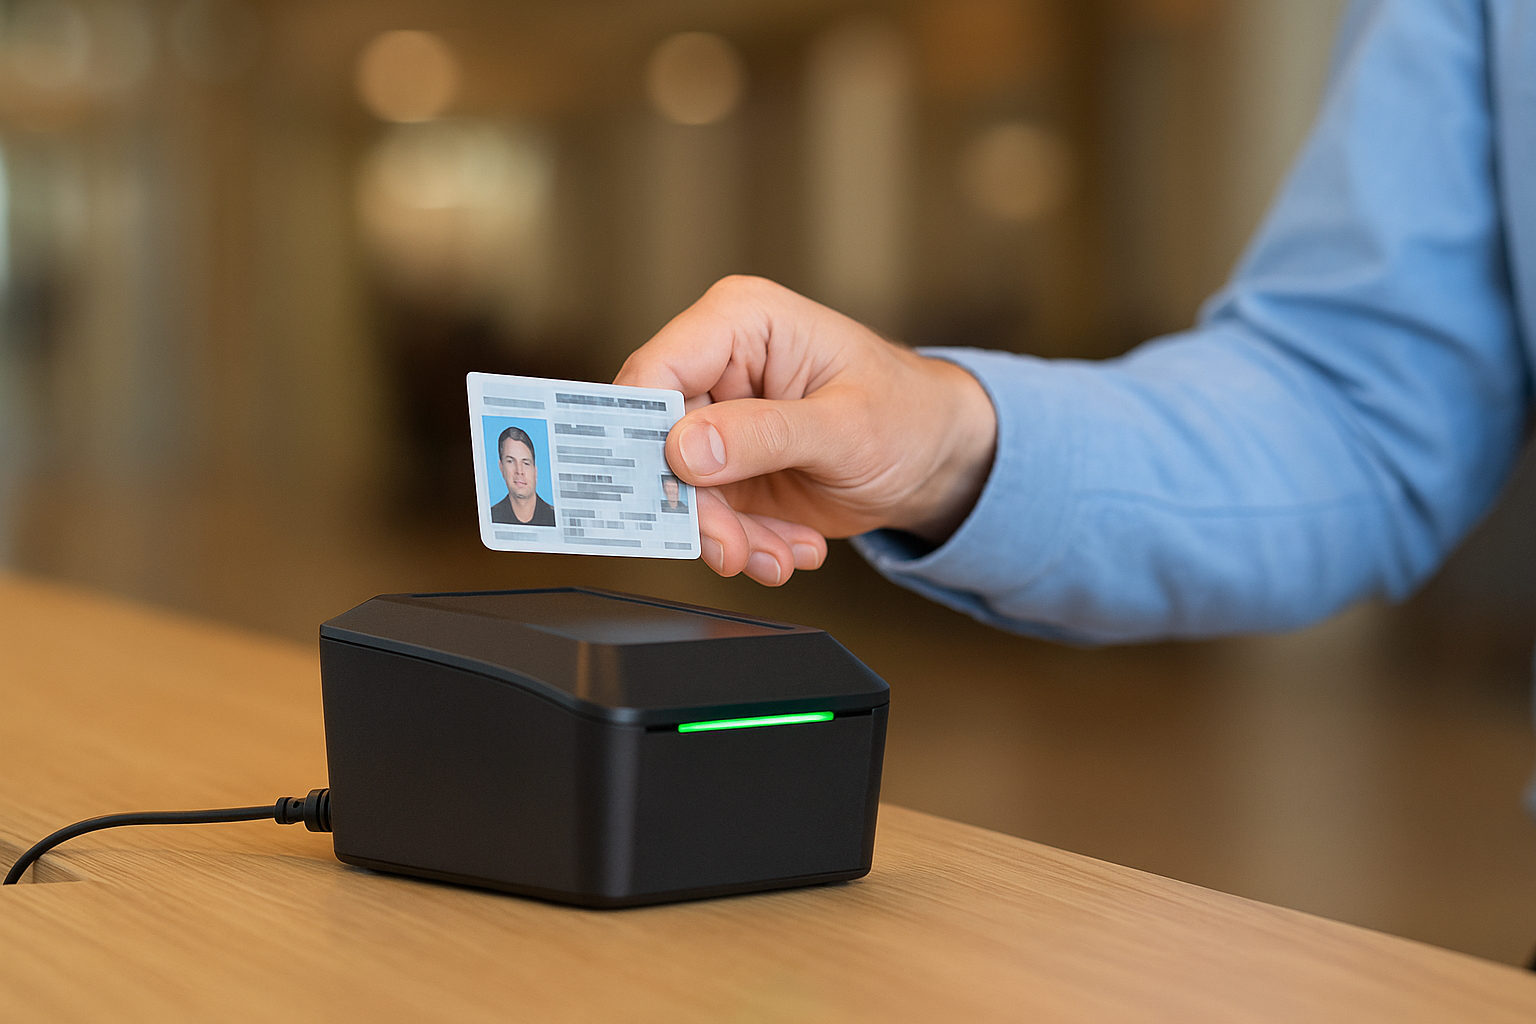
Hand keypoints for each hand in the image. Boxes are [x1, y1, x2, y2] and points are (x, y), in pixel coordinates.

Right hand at [615, 276, 997, 585]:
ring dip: (727, 536)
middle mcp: (719, 366)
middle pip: (659, 442)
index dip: (646, 434)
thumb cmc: (908, 414)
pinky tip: (790, 547)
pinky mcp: (726, 469)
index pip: (657, 371)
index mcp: (742, 323)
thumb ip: (765, 435)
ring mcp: (720, 420)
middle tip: (732, 548)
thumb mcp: (845, 427)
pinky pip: (709, 516)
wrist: (937, 459)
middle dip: (697, 507)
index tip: (666, 490)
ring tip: (779, 554)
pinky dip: (745, 543)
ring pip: (679, 490)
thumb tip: (686, 449)